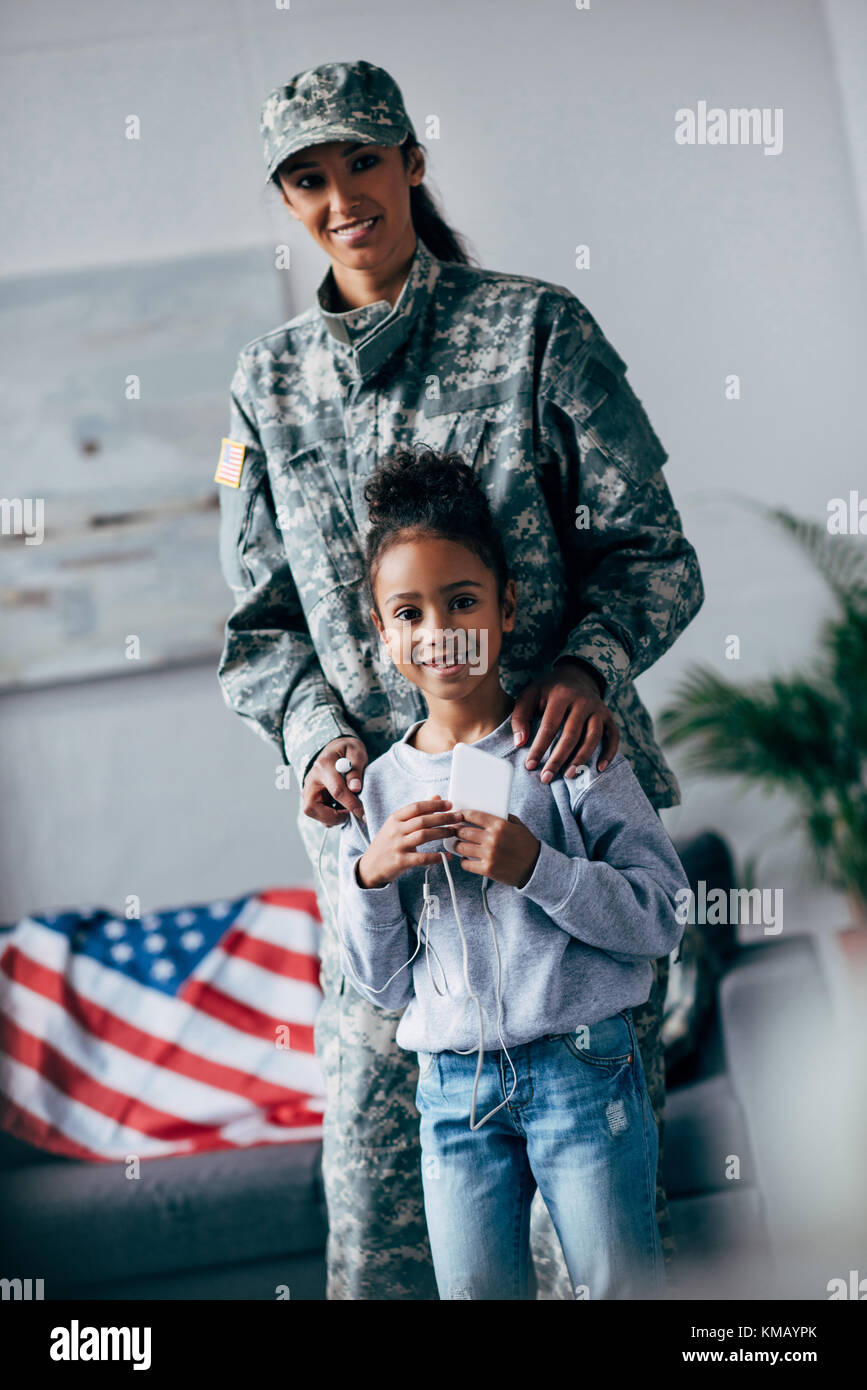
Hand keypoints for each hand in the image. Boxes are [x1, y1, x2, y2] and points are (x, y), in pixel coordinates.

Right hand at [302, 736, 367, 826]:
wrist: (335, 750)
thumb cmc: (347, 751)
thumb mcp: (357, 753)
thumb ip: (356, 770)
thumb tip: (355, 788)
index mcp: (323, 766)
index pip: (336, 790)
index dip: (351, 804)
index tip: (363, 812)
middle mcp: (311, 779)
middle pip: (312, 807)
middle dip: (332, 817)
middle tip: (350, 814)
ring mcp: (308, 789)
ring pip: (313, 813)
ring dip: (332, 817)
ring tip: (347, 808)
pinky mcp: (310, 797)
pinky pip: (317, 813)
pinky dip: (330, 816)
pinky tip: (341, 806)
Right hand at [357, 796, 462, 887]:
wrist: (370, 867)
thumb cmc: (386, 844)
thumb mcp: (397, 825)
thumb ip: (417, 812)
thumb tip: (437, 797)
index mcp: (395, 819)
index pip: (417, 807)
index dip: (435, 804)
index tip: (449, 804)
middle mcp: (395, 830)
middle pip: (423, 820)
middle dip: (443, 817)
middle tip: (458, 817)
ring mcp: (397, 846)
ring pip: (423, 835)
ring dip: (441, 833)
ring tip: (453, 832)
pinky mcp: (401, 861)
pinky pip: (422, 858)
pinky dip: (436, 857)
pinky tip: (446, 856)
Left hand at [450, 811, 540, 888]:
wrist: (535, 867)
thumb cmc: (526, 845)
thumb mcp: (518, 825)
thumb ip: (503, 817)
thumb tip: (485, 812)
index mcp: (500, 825)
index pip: (473, 815)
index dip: (462, 814)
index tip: (457, 815)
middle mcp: (493, 839)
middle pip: (463, 831)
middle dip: (456, 830)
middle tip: (454, 830)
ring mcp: (489, 855)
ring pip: (462, 847)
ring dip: (457, 845)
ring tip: (458, 844)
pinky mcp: (487, 869)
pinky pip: (466, 864)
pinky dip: (463, 861)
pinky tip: (466, 858)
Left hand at [511, 659, 619, 781]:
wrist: (575, 676)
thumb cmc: (548, 691)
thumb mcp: (529, 696)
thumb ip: (521, 717)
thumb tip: (520, 743)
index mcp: (561, 695)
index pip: (549, 726)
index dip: (539, 747)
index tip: (530, 766)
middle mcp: (583, 701)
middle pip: (571, 735)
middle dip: (558, 758)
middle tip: (547, 777)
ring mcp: (598, 708)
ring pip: (593, 737)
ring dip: (581, 758)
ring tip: (568, 775)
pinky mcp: (608, 716)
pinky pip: (613, 736)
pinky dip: (609, 752)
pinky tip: (599, 768)